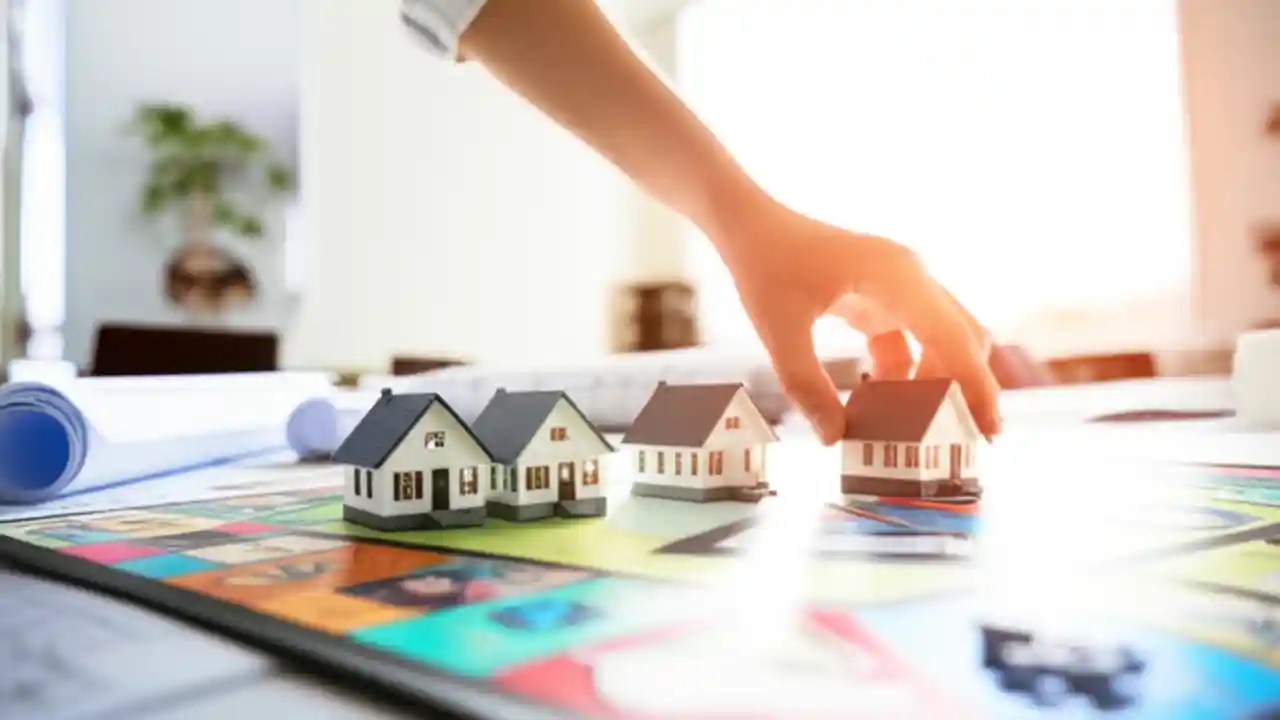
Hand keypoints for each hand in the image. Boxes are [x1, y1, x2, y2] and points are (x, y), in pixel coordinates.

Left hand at [716, 200, 1000, 444]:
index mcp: (897, 277)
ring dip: (932, 382)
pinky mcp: (883, 296)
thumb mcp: (779, 331)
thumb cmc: (765, 266)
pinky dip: (904, 373)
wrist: (750, 226)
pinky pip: (910, 339)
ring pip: (939, 340)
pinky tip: (882, 403)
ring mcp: (900, 285)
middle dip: (966, 387)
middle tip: (967, 440)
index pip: (953, 337)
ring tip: (916, 428)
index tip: (990, 428)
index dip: (975, 385)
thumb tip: (835, 437)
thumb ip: (807, 386)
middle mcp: (910, 277)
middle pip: (961, 337)